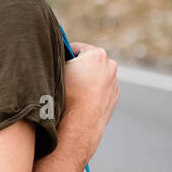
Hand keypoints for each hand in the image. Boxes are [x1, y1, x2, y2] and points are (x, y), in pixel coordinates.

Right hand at [63, 42, 118, 159]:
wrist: (80, 123)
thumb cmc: (67, 95)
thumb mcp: (57, 71)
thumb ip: (60, 59)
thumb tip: (57, 56)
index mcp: (97, 54)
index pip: (76, 47)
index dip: (64, 53)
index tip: (57, 61)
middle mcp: (110, 66)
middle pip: (90, 61)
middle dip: (79, 67)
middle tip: (65, 77)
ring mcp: (114, 82)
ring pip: (97, 76)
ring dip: (87, 79)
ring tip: (73, 92)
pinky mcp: (114, 97)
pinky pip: (101, 90)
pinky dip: (93, 92)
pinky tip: (81, 101)